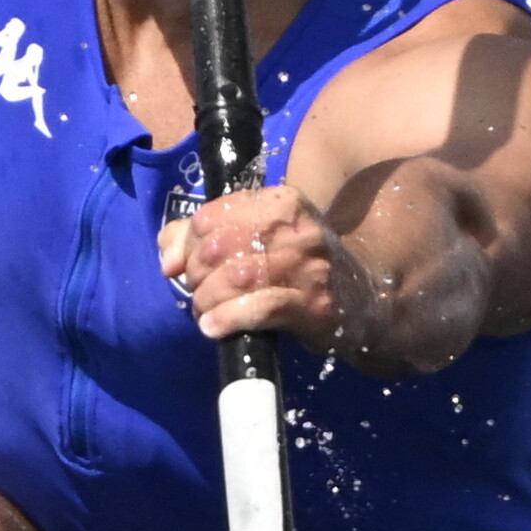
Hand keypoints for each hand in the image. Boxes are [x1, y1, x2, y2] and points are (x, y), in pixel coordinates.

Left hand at [159, 182, 377, 354]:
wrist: (361, 298)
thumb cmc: (298, 265)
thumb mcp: (259, 237)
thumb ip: (203, 236)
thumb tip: (168, 259)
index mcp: (280, 202)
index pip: (209, 217)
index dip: (188, 245)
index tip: (188, 266)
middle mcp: (295, 228)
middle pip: (217, 249)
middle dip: (197, 277)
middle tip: (201, 293)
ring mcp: (308, 266)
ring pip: (234, 279)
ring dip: (208, 301)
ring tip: (207, 312)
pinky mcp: (313, 304)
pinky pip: (258, 309)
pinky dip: (227, 319)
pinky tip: (213, 327)